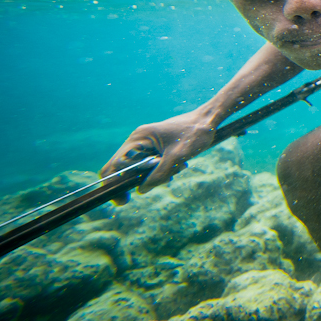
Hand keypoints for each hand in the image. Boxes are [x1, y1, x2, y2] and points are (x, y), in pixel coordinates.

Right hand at [99, 110, 216, 202]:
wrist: (207, 121)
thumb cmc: (194, 134)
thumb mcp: (177, 157)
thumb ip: (158, 174)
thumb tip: (140, 190)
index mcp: (138, 138)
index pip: (114, 164)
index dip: (113, 183)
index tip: (123, 199)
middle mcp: (137, 141)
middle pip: (124, 169)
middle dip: (138, 181)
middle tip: (152, 187)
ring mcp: (145, 144)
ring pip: (139, 169)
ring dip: (155, 176)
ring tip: (177, 170)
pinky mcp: (154, 148)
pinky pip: (150, 165)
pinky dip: (162, 171)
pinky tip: (179, 167)